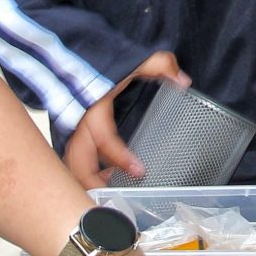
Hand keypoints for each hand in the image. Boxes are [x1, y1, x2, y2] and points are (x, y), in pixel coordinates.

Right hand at [62, 51, 185, 189]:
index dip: (120, 157)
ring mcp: (72, 129)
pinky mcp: (72, 132)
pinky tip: (104, 180)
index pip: (104, 138)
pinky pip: (74, 159)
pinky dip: (84, 173)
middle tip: (117, 200)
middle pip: (77, 163)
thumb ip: (159, 66)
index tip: (139, 171)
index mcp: (94, 107)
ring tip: (112, 195)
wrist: (74, 55)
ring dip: (88, 182)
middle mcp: (78, 122)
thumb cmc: (103, 59)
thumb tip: (183, 81)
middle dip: (93, 185)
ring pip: (72, 164)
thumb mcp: (134, 58)